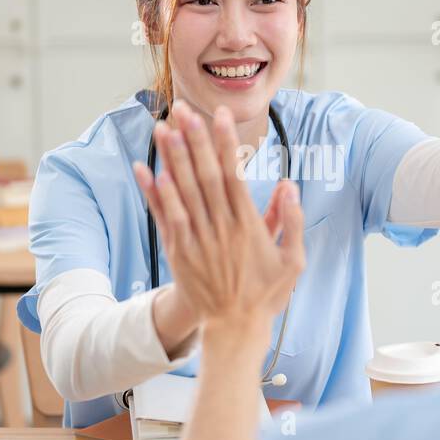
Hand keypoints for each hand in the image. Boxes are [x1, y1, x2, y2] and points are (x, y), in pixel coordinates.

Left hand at [132, 100, 304, 326]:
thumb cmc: (266, 294)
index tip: (219, 116)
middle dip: (194, 140)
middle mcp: (219, 229)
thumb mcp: (293, 261)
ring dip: (171, 158)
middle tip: (185, 110)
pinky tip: (146, 170)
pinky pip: (164, 217)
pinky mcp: (178, 252)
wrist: (234, 328)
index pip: (233, 175)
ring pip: (181, 191)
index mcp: (247, 226)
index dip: (225, 144)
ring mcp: (196, 240)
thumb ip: (290, 221)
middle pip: (204, 176)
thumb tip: (288, 185)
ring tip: (164, 129)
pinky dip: (154, 194)